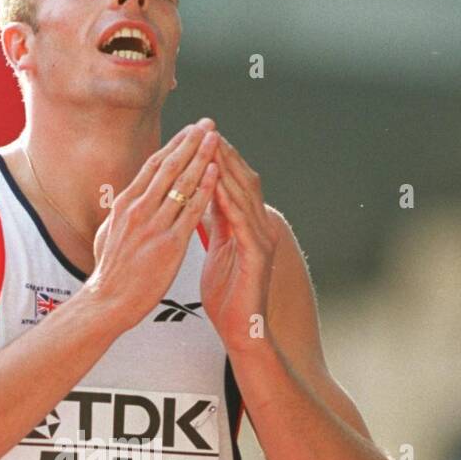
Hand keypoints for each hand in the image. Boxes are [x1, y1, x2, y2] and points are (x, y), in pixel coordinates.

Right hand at [89, 119, 219, 331]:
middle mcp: (138, 209)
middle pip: (169, 167)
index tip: (189, 131)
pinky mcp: (169, 244)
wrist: (108, 302)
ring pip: (182, 183)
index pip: (153, 166)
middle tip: (208, 124)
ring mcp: (154, 226)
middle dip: (191, 142)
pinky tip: (216, 173)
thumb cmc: (111, 273)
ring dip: (202, 157)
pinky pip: (192, 211)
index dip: (174, 145)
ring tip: (216, 139)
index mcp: (125, 204)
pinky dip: (205, 189)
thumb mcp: (109, 233)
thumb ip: (122, 213)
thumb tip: (126, 198)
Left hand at [200, 135, 279, 351]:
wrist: (241, 330)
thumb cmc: (228, 295)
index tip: (198, 137)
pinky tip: (216, 187)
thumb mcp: (217, 251)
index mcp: (248, 224)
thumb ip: (215, 224)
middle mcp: (260, 226)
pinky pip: (244, 223)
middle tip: (206, 129)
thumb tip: (202, 199)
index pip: (234, 182)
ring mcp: (262, 240)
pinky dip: (230, 203)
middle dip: (224, 154)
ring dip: (227, 171)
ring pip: (245, 196)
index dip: (218, 158)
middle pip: (244, 180)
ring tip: (210, 148)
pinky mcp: (258, 256)